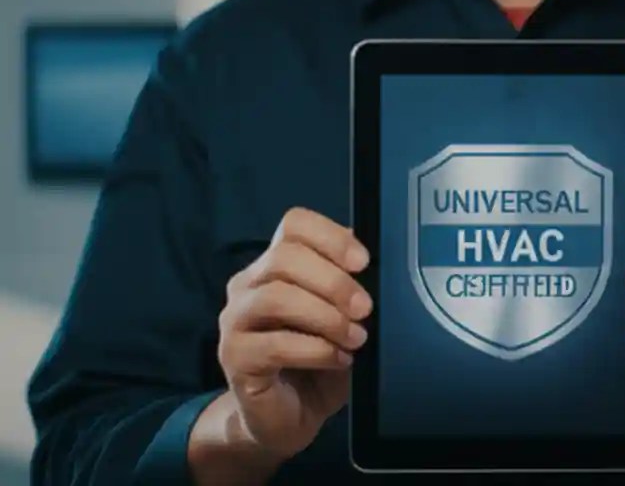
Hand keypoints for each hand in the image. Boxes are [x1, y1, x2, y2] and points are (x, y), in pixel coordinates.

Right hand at [216, 207, 372, 461]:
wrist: (287, 416)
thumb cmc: (318, 359)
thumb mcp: (342, 317)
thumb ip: (350, 286)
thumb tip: (373, 261)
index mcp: (275, 264)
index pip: (294, 224)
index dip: (331, 236)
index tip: (363, 262)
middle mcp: (248, 284)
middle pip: (285, 256)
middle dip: (334, 282)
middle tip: (364, 309)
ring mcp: (235, 319)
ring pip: (276, 297)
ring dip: (326, 317)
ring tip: (355, 338)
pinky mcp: (234, 357)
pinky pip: (275, 344)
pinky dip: (316, 350)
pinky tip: (339, 360)